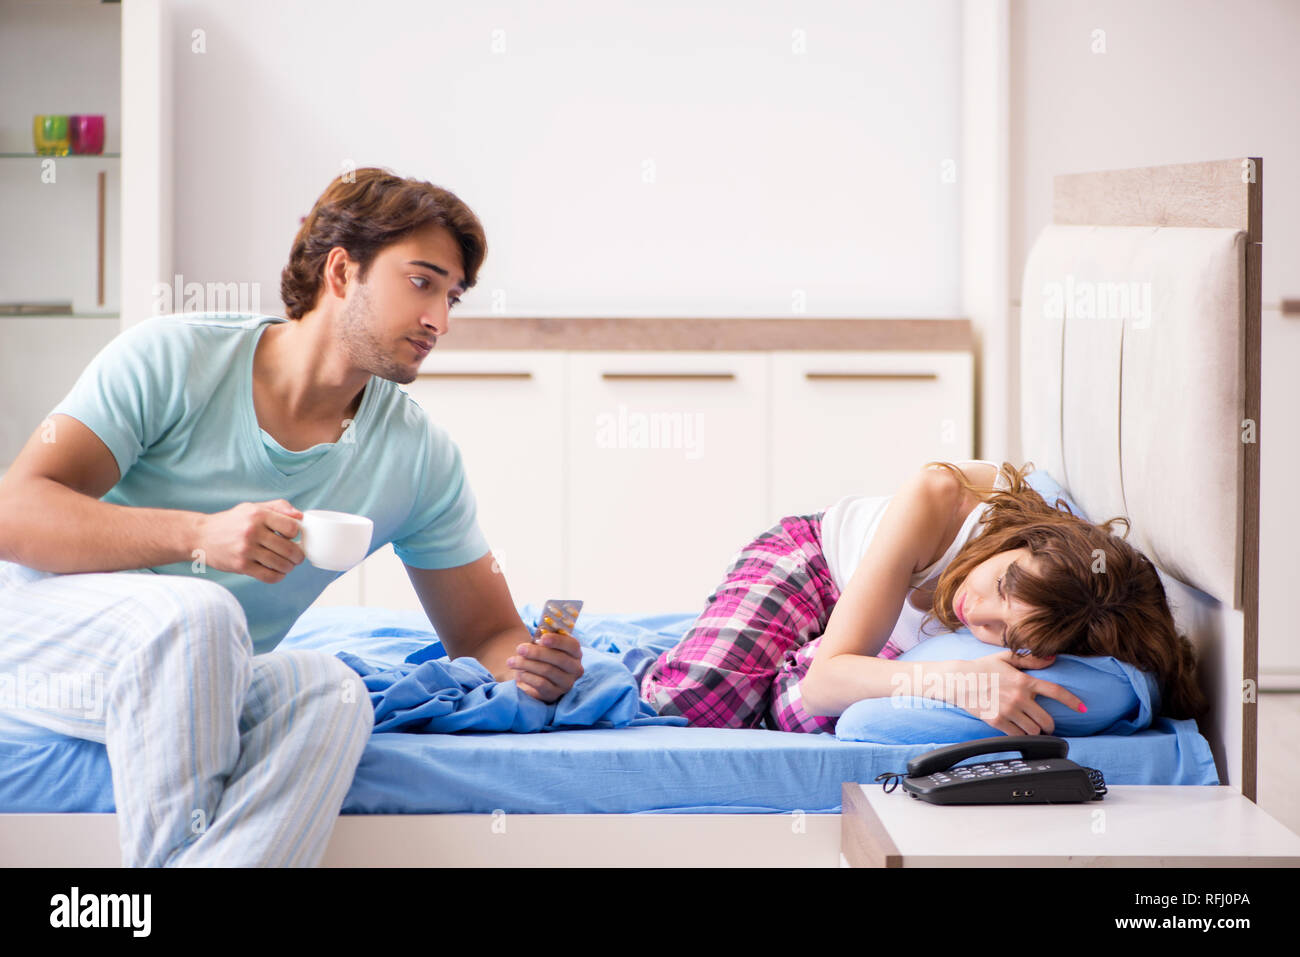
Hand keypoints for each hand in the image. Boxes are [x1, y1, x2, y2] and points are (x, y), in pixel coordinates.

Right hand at [195, 499, 304, 582]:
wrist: (201, 536)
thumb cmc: (232, 521)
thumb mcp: (252, 508)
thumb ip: (278, 507)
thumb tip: (300, 515)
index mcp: (257, 515)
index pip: (291, 527)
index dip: (296, 534)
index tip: (293, 538)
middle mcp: (252, 531)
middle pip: (289, 549)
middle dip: (298, 556)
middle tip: (298, 557)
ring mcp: (246, 550)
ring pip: (280, 564)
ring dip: (289, 567)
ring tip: (288, 565)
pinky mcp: (240, 565)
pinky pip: (268, 576)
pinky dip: (278, 576)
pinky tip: (277, 572)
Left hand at [508, 629, 583, 702]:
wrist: (532, 678)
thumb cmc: (540, 656)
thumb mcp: (543, 645)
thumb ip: (544, 638)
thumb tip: (541, 633)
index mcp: (575, 653)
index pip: (573, 645)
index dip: (558, 641)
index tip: (542, 638)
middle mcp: (575, 669)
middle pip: (559, 659)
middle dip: (537, 653)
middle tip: (520, 649)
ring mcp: (566, 683)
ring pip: (548, 671)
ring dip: (527, 664)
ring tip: (511, 661)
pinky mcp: (555, 694)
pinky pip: (541, 684)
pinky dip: (527, 677)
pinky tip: (518, 673)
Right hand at [956, 651, 1085, 735]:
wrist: (958, 680)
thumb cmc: (981, 668)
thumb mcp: (1005, 658)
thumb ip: (1030, 659)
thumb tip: (1052, 658)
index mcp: (1023, 680)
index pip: (1055, 691)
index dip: (1072, 702)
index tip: (1083, 709)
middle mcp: (1018, 697)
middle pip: (1047, 719)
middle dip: (1049, 724)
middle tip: (1046, 724)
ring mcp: (1008, 710)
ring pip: (1034, 730)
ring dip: (1035, 730)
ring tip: (1030, 727)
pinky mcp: (997, 721)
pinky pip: (1018, 735)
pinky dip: (1021, 735)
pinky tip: (1019, 730)